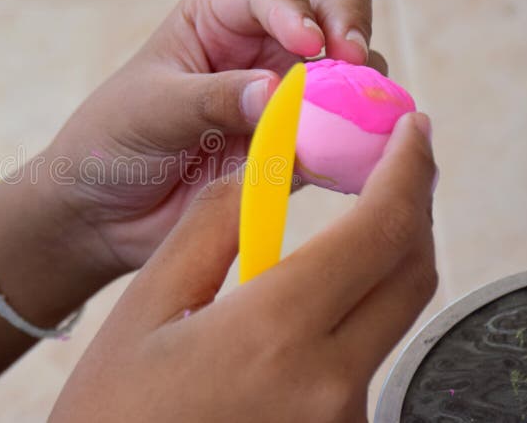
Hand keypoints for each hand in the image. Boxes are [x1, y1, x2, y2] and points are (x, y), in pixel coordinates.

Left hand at [42, 0, 388, 273]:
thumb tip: (280, 92)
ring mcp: (284, 102)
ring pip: (349, 80)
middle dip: (351, 30)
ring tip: (350, 120)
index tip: (307, 45)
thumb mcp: (152, 108)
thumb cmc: (111, 140)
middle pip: (333, 15)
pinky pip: (339, 144)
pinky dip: (354, 147)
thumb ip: (213, 99)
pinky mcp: (294, 153)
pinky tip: (354, 160)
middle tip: (356, 64)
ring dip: (358, 93)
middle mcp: (261, 51)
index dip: (300, 11)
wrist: (102, 212)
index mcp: (220, 18)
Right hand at [50, 113, 436, 422]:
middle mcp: (329, 386)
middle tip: (394, 166)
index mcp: (274, 335)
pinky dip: (352, 312)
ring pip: (391, 318)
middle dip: (412, 208)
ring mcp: (341, 420)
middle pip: (411, 275)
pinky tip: (310, 301)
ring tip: (340, 229)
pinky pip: (365, 359)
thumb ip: (213, 225)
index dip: (407, 170)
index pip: (378, 232)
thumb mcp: (148, 304)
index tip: (412, 132)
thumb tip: (266, 163)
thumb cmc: (114, 408)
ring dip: (378, 261)